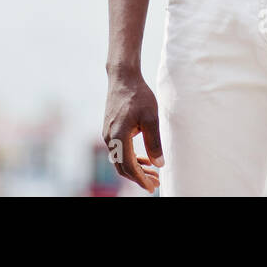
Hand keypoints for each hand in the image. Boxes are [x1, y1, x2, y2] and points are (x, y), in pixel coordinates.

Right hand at [102, 68, 162, 192]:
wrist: (123, 78)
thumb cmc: (138, 95)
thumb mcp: (151, 118)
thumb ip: (154, 142)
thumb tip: (159, 164)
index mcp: (119, 137)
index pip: (129, 167)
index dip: (141, 179)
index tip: (153, 187)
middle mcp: (110, 138)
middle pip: (123, 167)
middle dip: (139, 177)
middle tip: (156, 183)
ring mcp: (108, 134)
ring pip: (120, 160)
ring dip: (136, 168)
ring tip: (153, 173)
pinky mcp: (110, 130)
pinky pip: (119, 151)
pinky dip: (131, 158)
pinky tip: (144, 159)